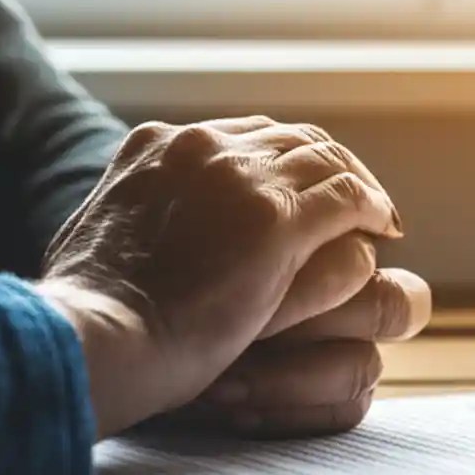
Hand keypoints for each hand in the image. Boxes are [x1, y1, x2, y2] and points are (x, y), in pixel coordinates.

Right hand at [38, 116, 404, 438]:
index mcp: (154, 146)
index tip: (307, 191)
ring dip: (360, 188)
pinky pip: (347, 199)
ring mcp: (240, 178)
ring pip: (327, 161)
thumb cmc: (89, 317)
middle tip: (361, 203)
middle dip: (330, 168)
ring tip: (381, 219)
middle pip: (291, 138)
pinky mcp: (276, 220)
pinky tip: (385, 230)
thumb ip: (139, 223)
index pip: (243, 136)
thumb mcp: (100, 244)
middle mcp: (199, 146)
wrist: (90, 338)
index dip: (287, 161)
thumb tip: (150, 239)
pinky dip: (373, 208)